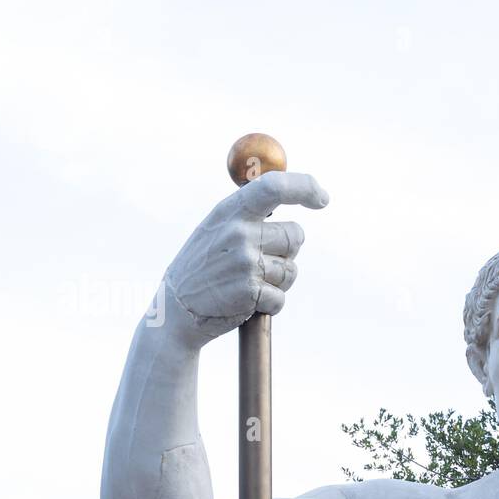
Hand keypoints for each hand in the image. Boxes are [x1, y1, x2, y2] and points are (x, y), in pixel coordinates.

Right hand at [158, 170, 328, 347]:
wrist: (176, 310)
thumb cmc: (203, 266)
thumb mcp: (217, 227)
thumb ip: (249, 211)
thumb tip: (291, 189)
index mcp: (230, 211)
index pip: (275, 187)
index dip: (305, 187)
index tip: (322, 198)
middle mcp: (238, 232)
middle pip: (295, 236)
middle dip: (286, 251)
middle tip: (259, 262)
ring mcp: (245, 262)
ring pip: (291, 270)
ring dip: (277, 281)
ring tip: (247, 283)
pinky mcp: (251, 291)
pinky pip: (281, 297)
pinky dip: (270, 304)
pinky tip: (246, 302)